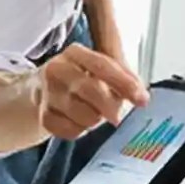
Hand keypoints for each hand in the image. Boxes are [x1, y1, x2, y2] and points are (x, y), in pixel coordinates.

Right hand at [33, 44, 148, 138]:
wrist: (43, 90)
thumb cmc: (80, 78)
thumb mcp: (100, 67)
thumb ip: (123, 75)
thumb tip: (142, 95)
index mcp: (75, 53)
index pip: (102, 65)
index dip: (124, 82)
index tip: (142, 99)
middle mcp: (57, 69)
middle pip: (91, 90)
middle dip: (110, 106)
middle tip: (118, 116)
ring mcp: (47, 92)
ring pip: (83, 114)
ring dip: (95, 119)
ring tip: (94, 114)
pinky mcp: (43, 115)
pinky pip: (70, 130)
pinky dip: (80, 130)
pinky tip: (79, 122)